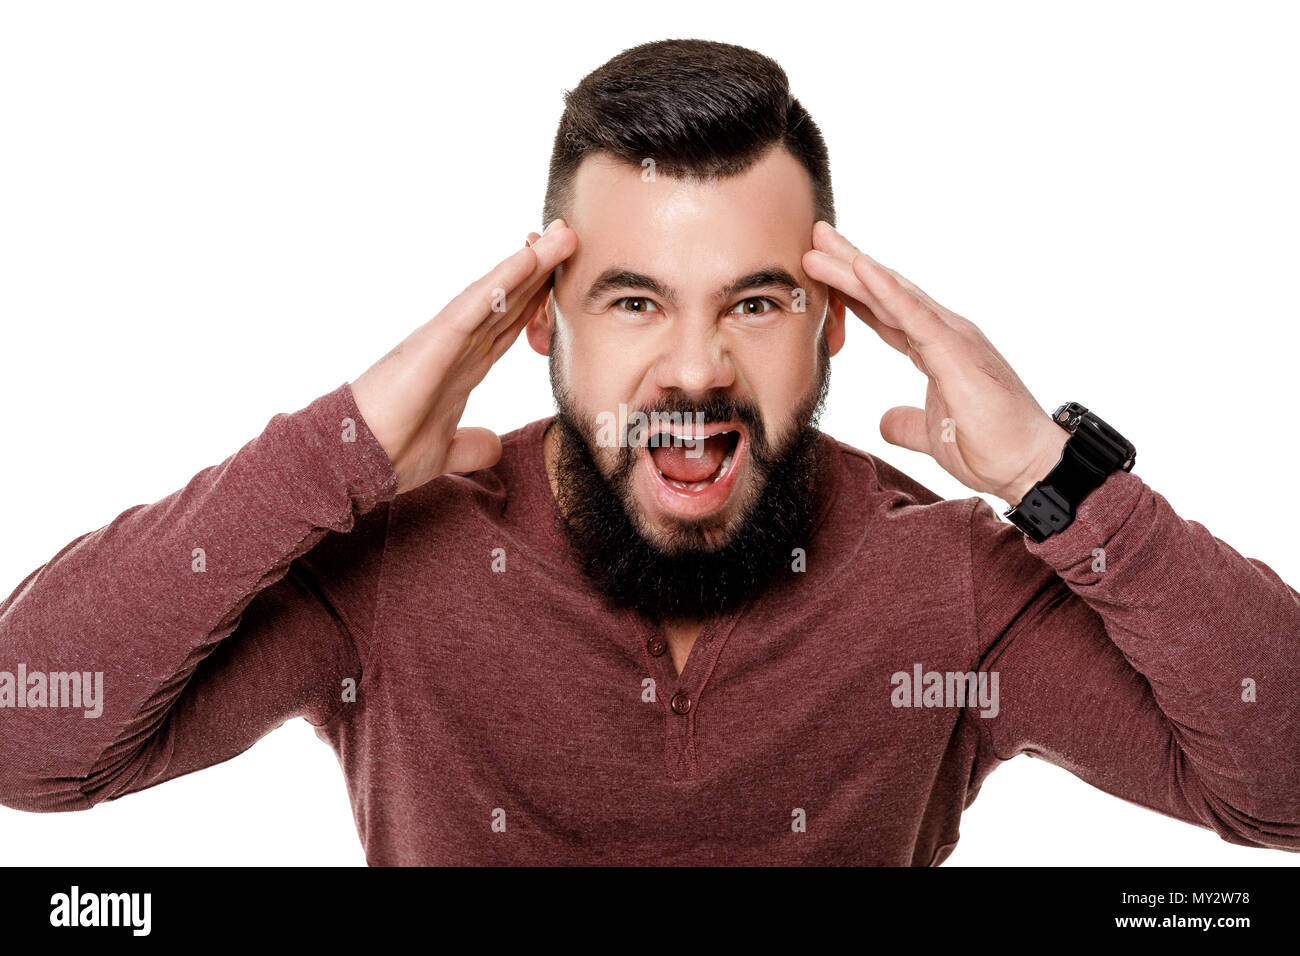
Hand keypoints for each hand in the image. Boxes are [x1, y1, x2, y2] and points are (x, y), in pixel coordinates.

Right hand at [351, 219, 577, 492]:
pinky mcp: (432, 342)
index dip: (538, 302)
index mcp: (463, 367)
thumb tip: (493, 445)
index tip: (567, 277)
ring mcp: (445, 340)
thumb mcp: (447, 451)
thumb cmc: (389, 452)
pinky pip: (473, 306)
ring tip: (563, 234)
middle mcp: (458, 347)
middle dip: (542, 270)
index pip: (508, 326)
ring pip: (496, 294)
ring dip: (531, 263)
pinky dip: (501, 281)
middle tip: (571, 236)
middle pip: (509, 301)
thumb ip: (472, 445)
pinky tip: (527, 259)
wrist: (352, 462)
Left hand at [802, 220, 1066, 505]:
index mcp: (936, 349)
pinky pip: (914, 315)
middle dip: (848, 264)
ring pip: (894, 294)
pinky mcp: (956, 351)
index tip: (821, 270)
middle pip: (887, 292)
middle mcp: (944, 333)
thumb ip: (906, 422)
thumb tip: (883, 421)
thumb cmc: (991, 447)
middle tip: (814, 236)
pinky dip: (886, 290)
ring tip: (820, 242)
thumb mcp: (931, 433)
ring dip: (855, 267)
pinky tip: (860, 267)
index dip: (853, 291)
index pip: (886, 313)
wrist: (1029, 466)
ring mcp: (952, 337)